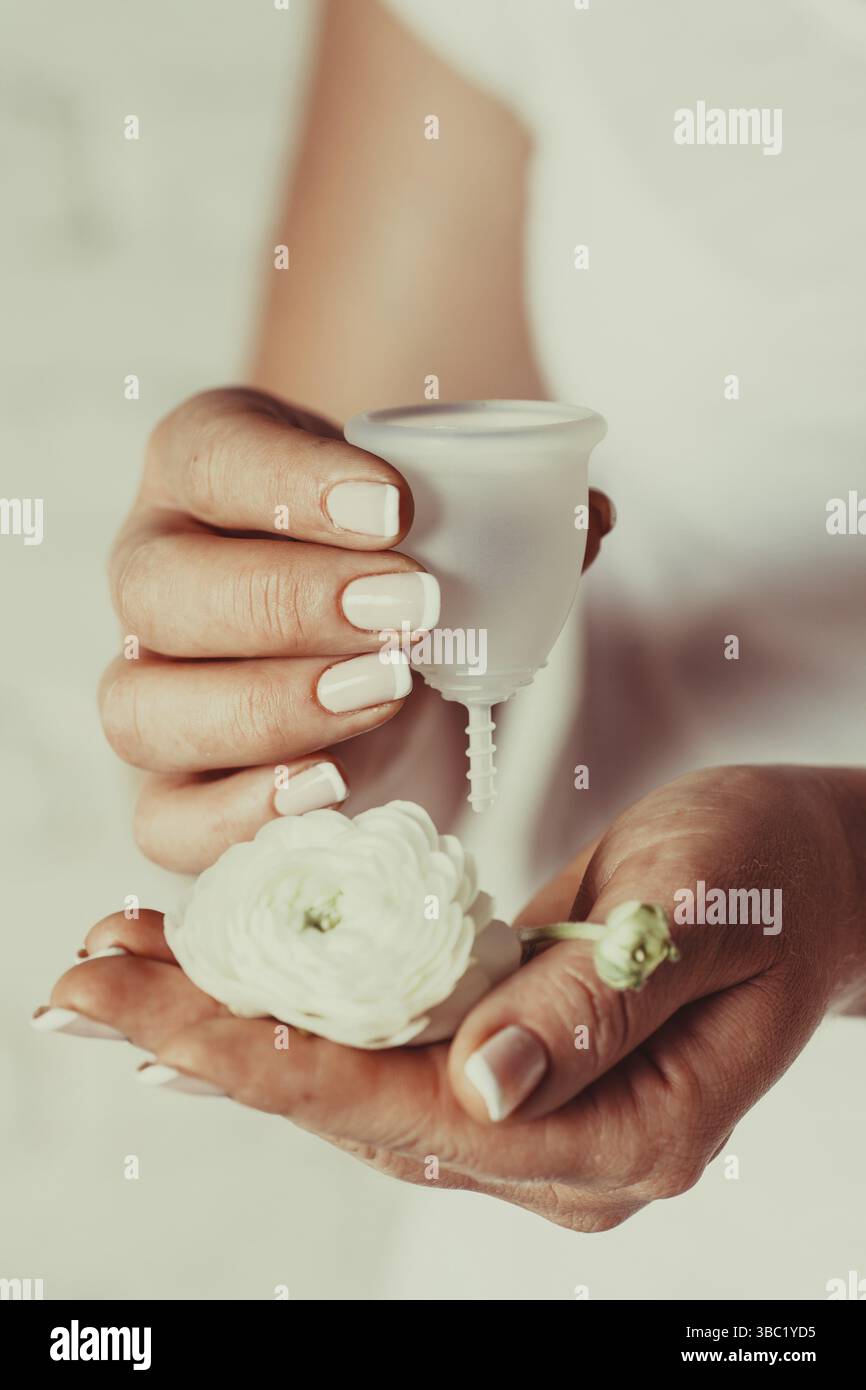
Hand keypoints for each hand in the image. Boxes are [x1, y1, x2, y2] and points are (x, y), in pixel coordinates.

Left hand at [37, 766, 865, 1230]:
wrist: (806, 873)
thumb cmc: (772, 875)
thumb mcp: (703, 915)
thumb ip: (600, 1006)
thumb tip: (486, 1087)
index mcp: (620, 1134)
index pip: (411, 1112)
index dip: (272, 1062)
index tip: (150, 1010)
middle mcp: (557, 1149)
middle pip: (354, 1109)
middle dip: (209, 1048)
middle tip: (81, 986)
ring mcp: (528, 1114)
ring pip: (350, 1083)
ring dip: (230, 1028)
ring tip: (118, 971)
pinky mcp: (504, 1063)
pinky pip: (378, 1047)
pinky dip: (292, 1008)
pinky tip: (216, 973)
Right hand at [101, 387, 613, 873]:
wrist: (366, 631)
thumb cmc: (393, 554)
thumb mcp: (437, 510)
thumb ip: (509, 508)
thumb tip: (585, 517)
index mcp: (203, 475)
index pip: (208, 455)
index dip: (289, 481)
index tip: (399, 507)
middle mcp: (152, 575)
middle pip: (159, 588)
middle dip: (287, 602)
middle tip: (409, 612)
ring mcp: (149, 687)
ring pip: (142, 707)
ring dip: (267, 707)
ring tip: (384, 694)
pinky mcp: (171, 787)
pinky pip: (161, 819)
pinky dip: (241, 814)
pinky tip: (334, 786)